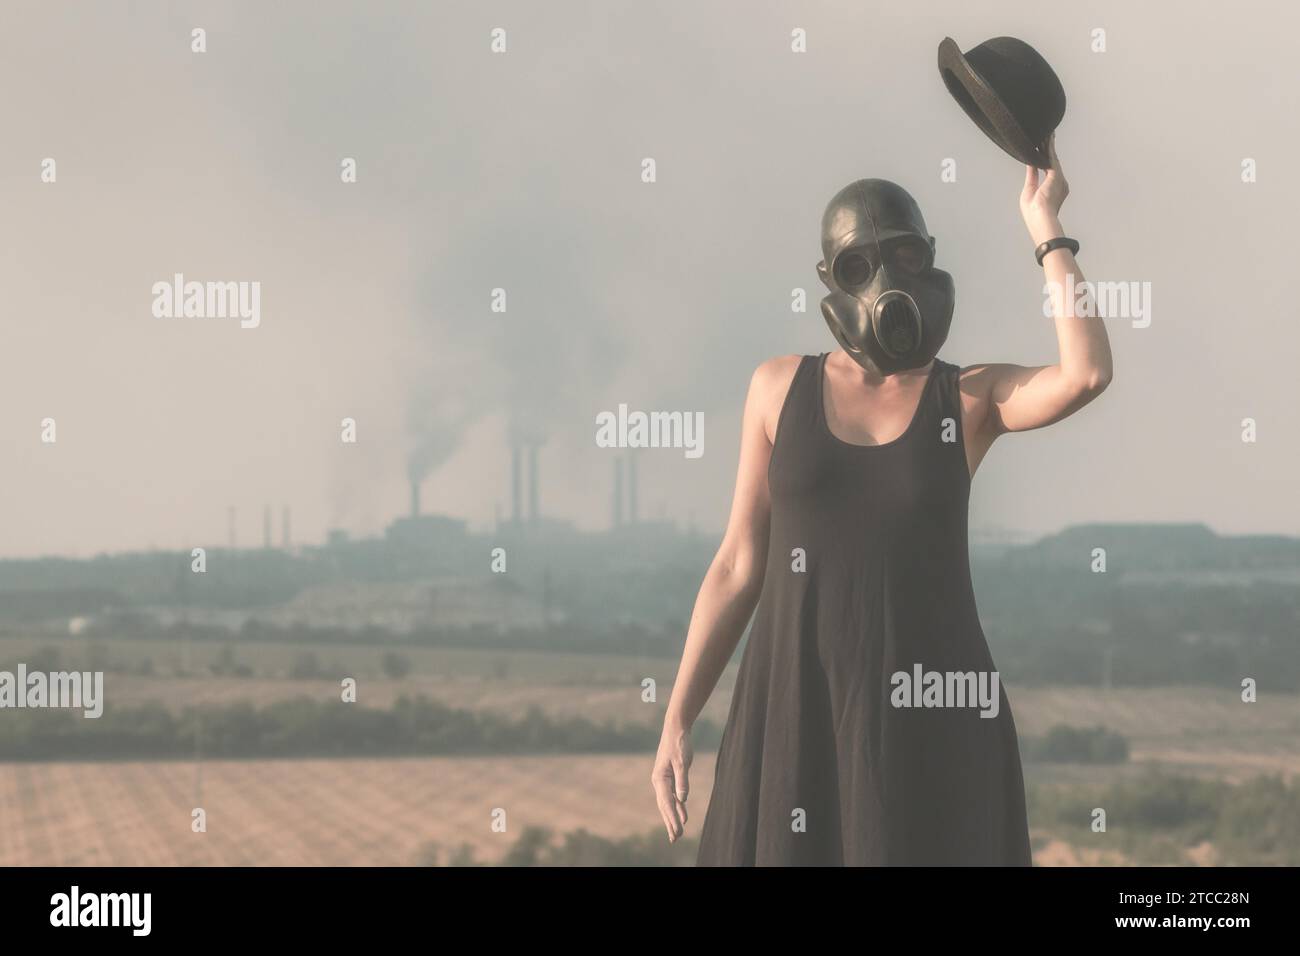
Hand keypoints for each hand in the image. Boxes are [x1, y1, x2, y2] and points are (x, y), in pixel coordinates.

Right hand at [650, 722, 692, 842]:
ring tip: (677, 833)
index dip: (672, 818)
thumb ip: (682, 781)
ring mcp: (664, 779)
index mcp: (659, 778)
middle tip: (675, 839)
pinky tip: (683, 815)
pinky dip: (678, 807)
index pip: (666, 803)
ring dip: (673, 817)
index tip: (678, 831)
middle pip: (664, 806)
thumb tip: (682, 800)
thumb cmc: (679, 743)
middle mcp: (659, 781)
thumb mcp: (682, 762)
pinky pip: (673, 796)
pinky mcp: (670, 777)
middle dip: (670, 823)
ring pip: (668, 803)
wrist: (676, 728)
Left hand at [1019, 133, 1068, 244]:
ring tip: (1046, 132)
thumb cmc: (1033, 212)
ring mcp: (1059, 178)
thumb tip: (1031, 163)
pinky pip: (1051, 157)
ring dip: (1048, 145)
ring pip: (1052, 157)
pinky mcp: (1056, 174)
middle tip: (1047, 135)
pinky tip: (1047, 137)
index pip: (1046, 170)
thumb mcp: (1029, 191)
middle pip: (1051, 162)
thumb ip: (1032, 176)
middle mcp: (1059, 183)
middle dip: (1048, 149)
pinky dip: (1048, 147)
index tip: (1041, 150)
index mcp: (1053, 189)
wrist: (1041, 218)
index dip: (1043, 159)